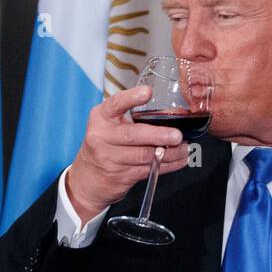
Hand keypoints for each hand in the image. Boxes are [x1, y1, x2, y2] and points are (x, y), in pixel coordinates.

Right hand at [65, 85, 190, 222]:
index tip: (147, 92)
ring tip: (184, 148)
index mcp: (101, 118)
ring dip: (170, 153)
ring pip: (145, 155)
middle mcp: (103, 136)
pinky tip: (179, 160)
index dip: (132, 98)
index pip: (115, 104)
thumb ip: (130, 119)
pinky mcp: (121, 176)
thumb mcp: (109, 126)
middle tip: (177, 135)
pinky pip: (149, 169)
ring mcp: (110, 158)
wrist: (87, 179)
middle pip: (133, 135)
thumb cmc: (105, 145)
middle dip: (159, 135)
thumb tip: (168, 115)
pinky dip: (168, 165)